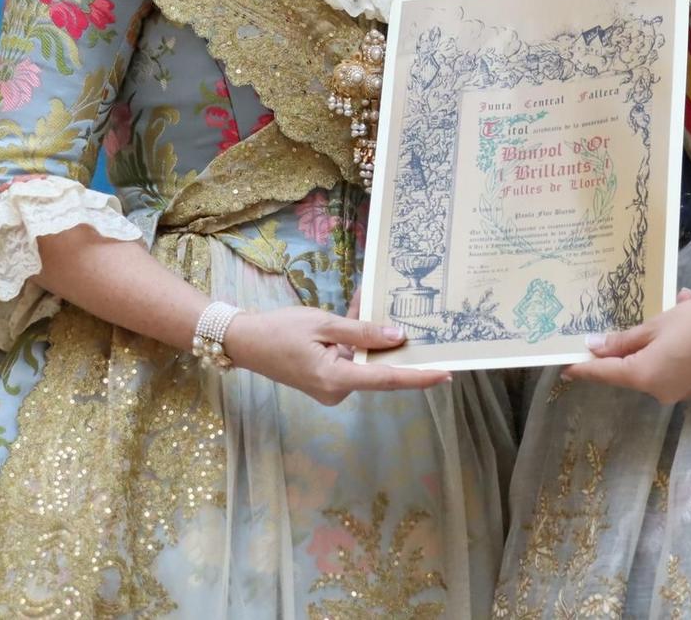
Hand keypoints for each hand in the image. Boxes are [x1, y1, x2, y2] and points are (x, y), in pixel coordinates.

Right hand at [223, 307, 448, 405]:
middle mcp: (337, 390)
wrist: (245, 341)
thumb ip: (362, 331)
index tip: (445, 374)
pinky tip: (359, 306)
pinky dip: (356, 337)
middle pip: (378, 369)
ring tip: (372, 301)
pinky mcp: (327, 378)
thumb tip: (399, 337)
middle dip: (394, 344)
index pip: (387, 380)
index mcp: (336, 379)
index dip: (419, 377)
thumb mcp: (323, 323)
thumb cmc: (280, 331)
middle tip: (418, 322)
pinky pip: (351, 357)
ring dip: (371, 335)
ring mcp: (332, 387)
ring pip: (365, 360)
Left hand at [565, 288, 690, 403]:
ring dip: (657, 337)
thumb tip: (594, 347)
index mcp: (646, 376)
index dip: (584, 369)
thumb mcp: (658, 324)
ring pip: (656, 362)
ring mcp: (683, 390)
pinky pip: (676, 363)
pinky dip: (676, 343)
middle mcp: (662, 391)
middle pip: (632, 369)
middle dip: (629, 344)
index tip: (565, 367)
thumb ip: (624, 339)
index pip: (606, 374)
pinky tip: (690, 311)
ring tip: (675, 305)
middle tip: (624, 322)